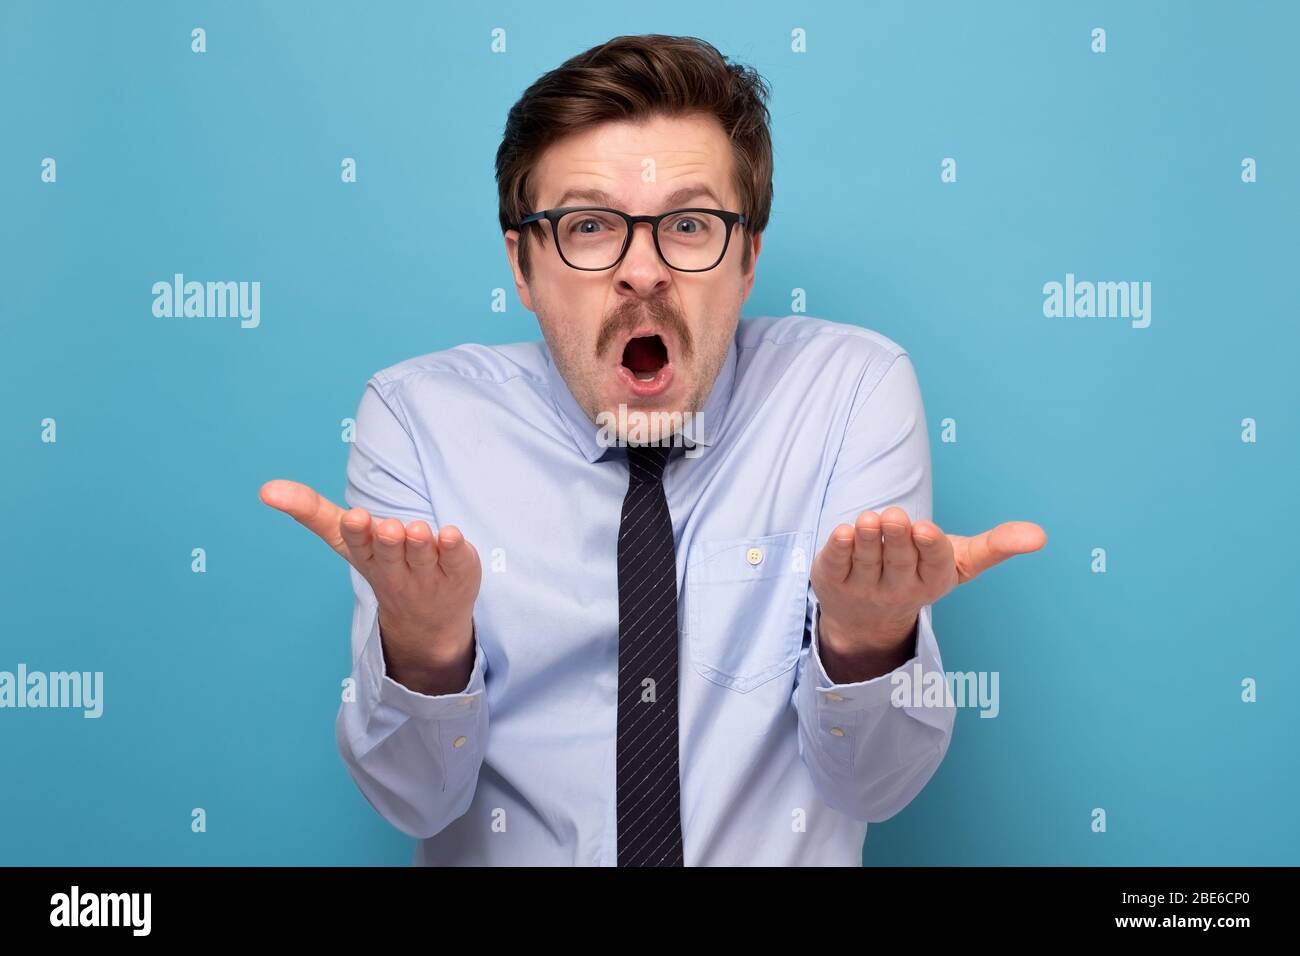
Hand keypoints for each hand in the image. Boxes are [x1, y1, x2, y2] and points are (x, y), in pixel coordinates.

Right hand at [258, 479, 481, 692]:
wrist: (428, 621)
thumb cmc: (383, 565)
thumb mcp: (347, 540)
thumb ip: (311, 511)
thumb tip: (265, 489)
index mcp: (366, 557)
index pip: (357, 545)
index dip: (357, 532)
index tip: (354, 517)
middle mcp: (396, 569)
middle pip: (390, 554)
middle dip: (388, 541)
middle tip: (389, 527)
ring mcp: (428, 574)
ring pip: (422, 558)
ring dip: (419, 543)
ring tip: (416, 530)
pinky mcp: (459, 572)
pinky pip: (456, 560)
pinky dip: (454, 548)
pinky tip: (451, 534)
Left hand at [810, 506, 1045, 678]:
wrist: (868, 616)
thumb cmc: (920, 572)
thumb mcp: (959, 561)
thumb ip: (996, 545)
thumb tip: (1040, 535)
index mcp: (933, 580)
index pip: (933, 563)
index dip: (928, 546)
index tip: (925, 529)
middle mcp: (898, 587)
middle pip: (898, 560)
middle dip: (897, 537)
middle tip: (895, 516)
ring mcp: (864, 587)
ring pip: (867, 561)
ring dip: (867, 539)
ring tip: (869, 519)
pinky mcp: (832, 582)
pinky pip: (836, 564)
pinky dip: (838, 548)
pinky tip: (842, 532)